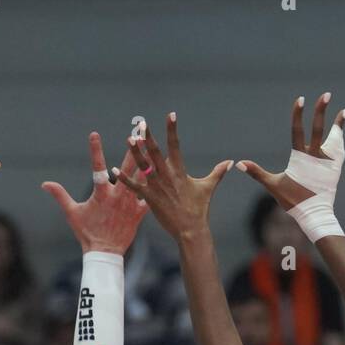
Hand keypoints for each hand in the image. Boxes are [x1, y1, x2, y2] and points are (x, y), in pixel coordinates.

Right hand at [42, 132, 147, 254]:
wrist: (104, 253)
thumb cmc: (86, 233)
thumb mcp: (71, 213)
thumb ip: (60, 195)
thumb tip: (45, 184)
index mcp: (101, 194)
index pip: (97, 167)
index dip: (95, 151)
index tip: (94, 134)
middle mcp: (117, 195)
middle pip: (126, 168)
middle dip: (132, 149)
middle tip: (138, 133)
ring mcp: (130, 203)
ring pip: (141, 179)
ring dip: (146, 162)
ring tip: (153, 147)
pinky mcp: (139, 213)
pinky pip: (149, 197)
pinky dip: (156, 187)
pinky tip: (163, 175)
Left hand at [114, 113, 231, 239]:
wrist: (190, 229)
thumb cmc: (199, 208)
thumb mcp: (208, 187)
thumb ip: (218, 172)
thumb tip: (231, 162)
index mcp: (180, 170)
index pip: (175, 145)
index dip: (172, 129)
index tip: (170, 115)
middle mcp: (167, 175)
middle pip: (155, 152)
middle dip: (148, 137)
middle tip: (142, 124)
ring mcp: (157, 186)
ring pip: (143, 165)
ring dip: (135, 152)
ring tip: (129, 139)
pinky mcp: (149, 198)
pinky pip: (134, 186)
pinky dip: (123, 178)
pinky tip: (113, 169)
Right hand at [237, 93, 344, 210]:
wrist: (315, 214)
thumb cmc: (293, 200)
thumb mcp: (273, 185)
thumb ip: (257, 172)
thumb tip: (238, 163)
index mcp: (300, 158)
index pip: (297, 131)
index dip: (298, 114)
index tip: (301, 99)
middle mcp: (316, 156)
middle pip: (319, 129)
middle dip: (322, 110)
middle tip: (327, 94)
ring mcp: (328, 161)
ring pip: (334, 138)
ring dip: (338, 125)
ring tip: (343, 112)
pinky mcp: (335, 168)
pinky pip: (339, 149)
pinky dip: (340, 139)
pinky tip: (341, 132)